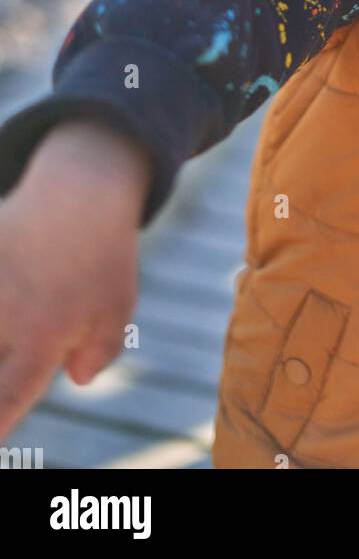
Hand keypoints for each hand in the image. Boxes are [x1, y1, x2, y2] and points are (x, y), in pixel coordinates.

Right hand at [0, 118, 151, 441]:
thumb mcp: (117, 308)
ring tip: (35, 290)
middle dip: (3, 358)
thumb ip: (98, 354)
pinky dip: (3, 277)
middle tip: (31, 333)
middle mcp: (5, 316)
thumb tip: (76, 377)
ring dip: (6, 320)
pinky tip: (20, 268)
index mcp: (43, 338)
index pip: (8, 398)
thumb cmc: (104, 256)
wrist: (82, 188)